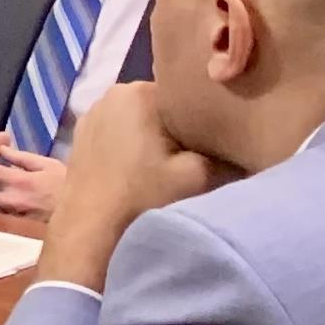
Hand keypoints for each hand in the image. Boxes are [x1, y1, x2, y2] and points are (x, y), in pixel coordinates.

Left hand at [40, 82, 215, 286]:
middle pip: (164, 106)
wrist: (90, 231)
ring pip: (142, 120)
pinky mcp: (83, 137)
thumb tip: (241, 143)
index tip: (221, 138)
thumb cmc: (144, 197)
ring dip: (159, 139)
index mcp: (140, 92)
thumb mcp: (200, 175)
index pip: (187, 93)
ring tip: (173, 166)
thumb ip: (226, 151)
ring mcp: (93, 115)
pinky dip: (136, 147)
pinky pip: (121, 133)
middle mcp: (112, 95)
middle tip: (201, 155)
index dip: (208, 115)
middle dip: (183, 127)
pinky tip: (146, 170)